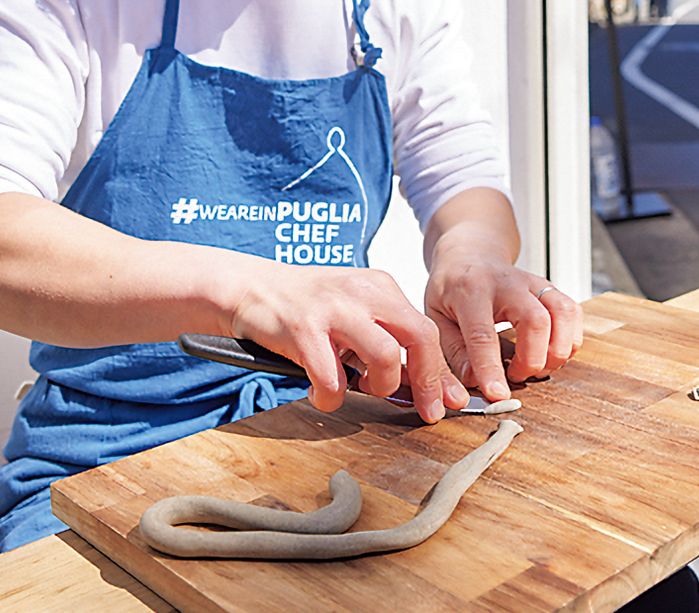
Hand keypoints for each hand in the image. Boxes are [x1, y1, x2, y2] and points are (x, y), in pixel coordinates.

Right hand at [230, 262, 468, 423]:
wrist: (250, 287)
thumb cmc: (307, 307)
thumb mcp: (355, 313)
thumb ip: (387, 342)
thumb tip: (424, 386)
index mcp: (381, 286)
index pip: (427, 330)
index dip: (440, 372)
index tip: (448, 401)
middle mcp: (363, 292)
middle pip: (420, 337)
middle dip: (428, 382)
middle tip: (424, 411)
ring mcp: (334, 309)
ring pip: (385, 357)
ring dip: (378, 386)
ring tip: (357, 385)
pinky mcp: (303, 329)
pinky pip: (332, 379)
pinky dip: (329, 397)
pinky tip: (320, 392)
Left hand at [422, 189, 582, 400]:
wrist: (470, 253)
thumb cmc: (451, 288)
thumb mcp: (436, 318)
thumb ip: (453, 353)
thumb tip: (474, 384)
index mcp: (470, 290)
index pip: (483, 334)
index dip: (491, 368)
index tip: (497, 394)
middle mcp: (506, 282)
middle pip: (535, 321)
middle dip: (532, 360)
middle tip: (517, 376)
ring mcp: (532, 282)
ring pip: (562, 313)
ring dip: (558, 350)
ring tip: (539, 367)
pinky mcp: (549, 287)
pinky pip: (573, 312)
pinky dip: (571, 339)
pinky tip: (553, 352)